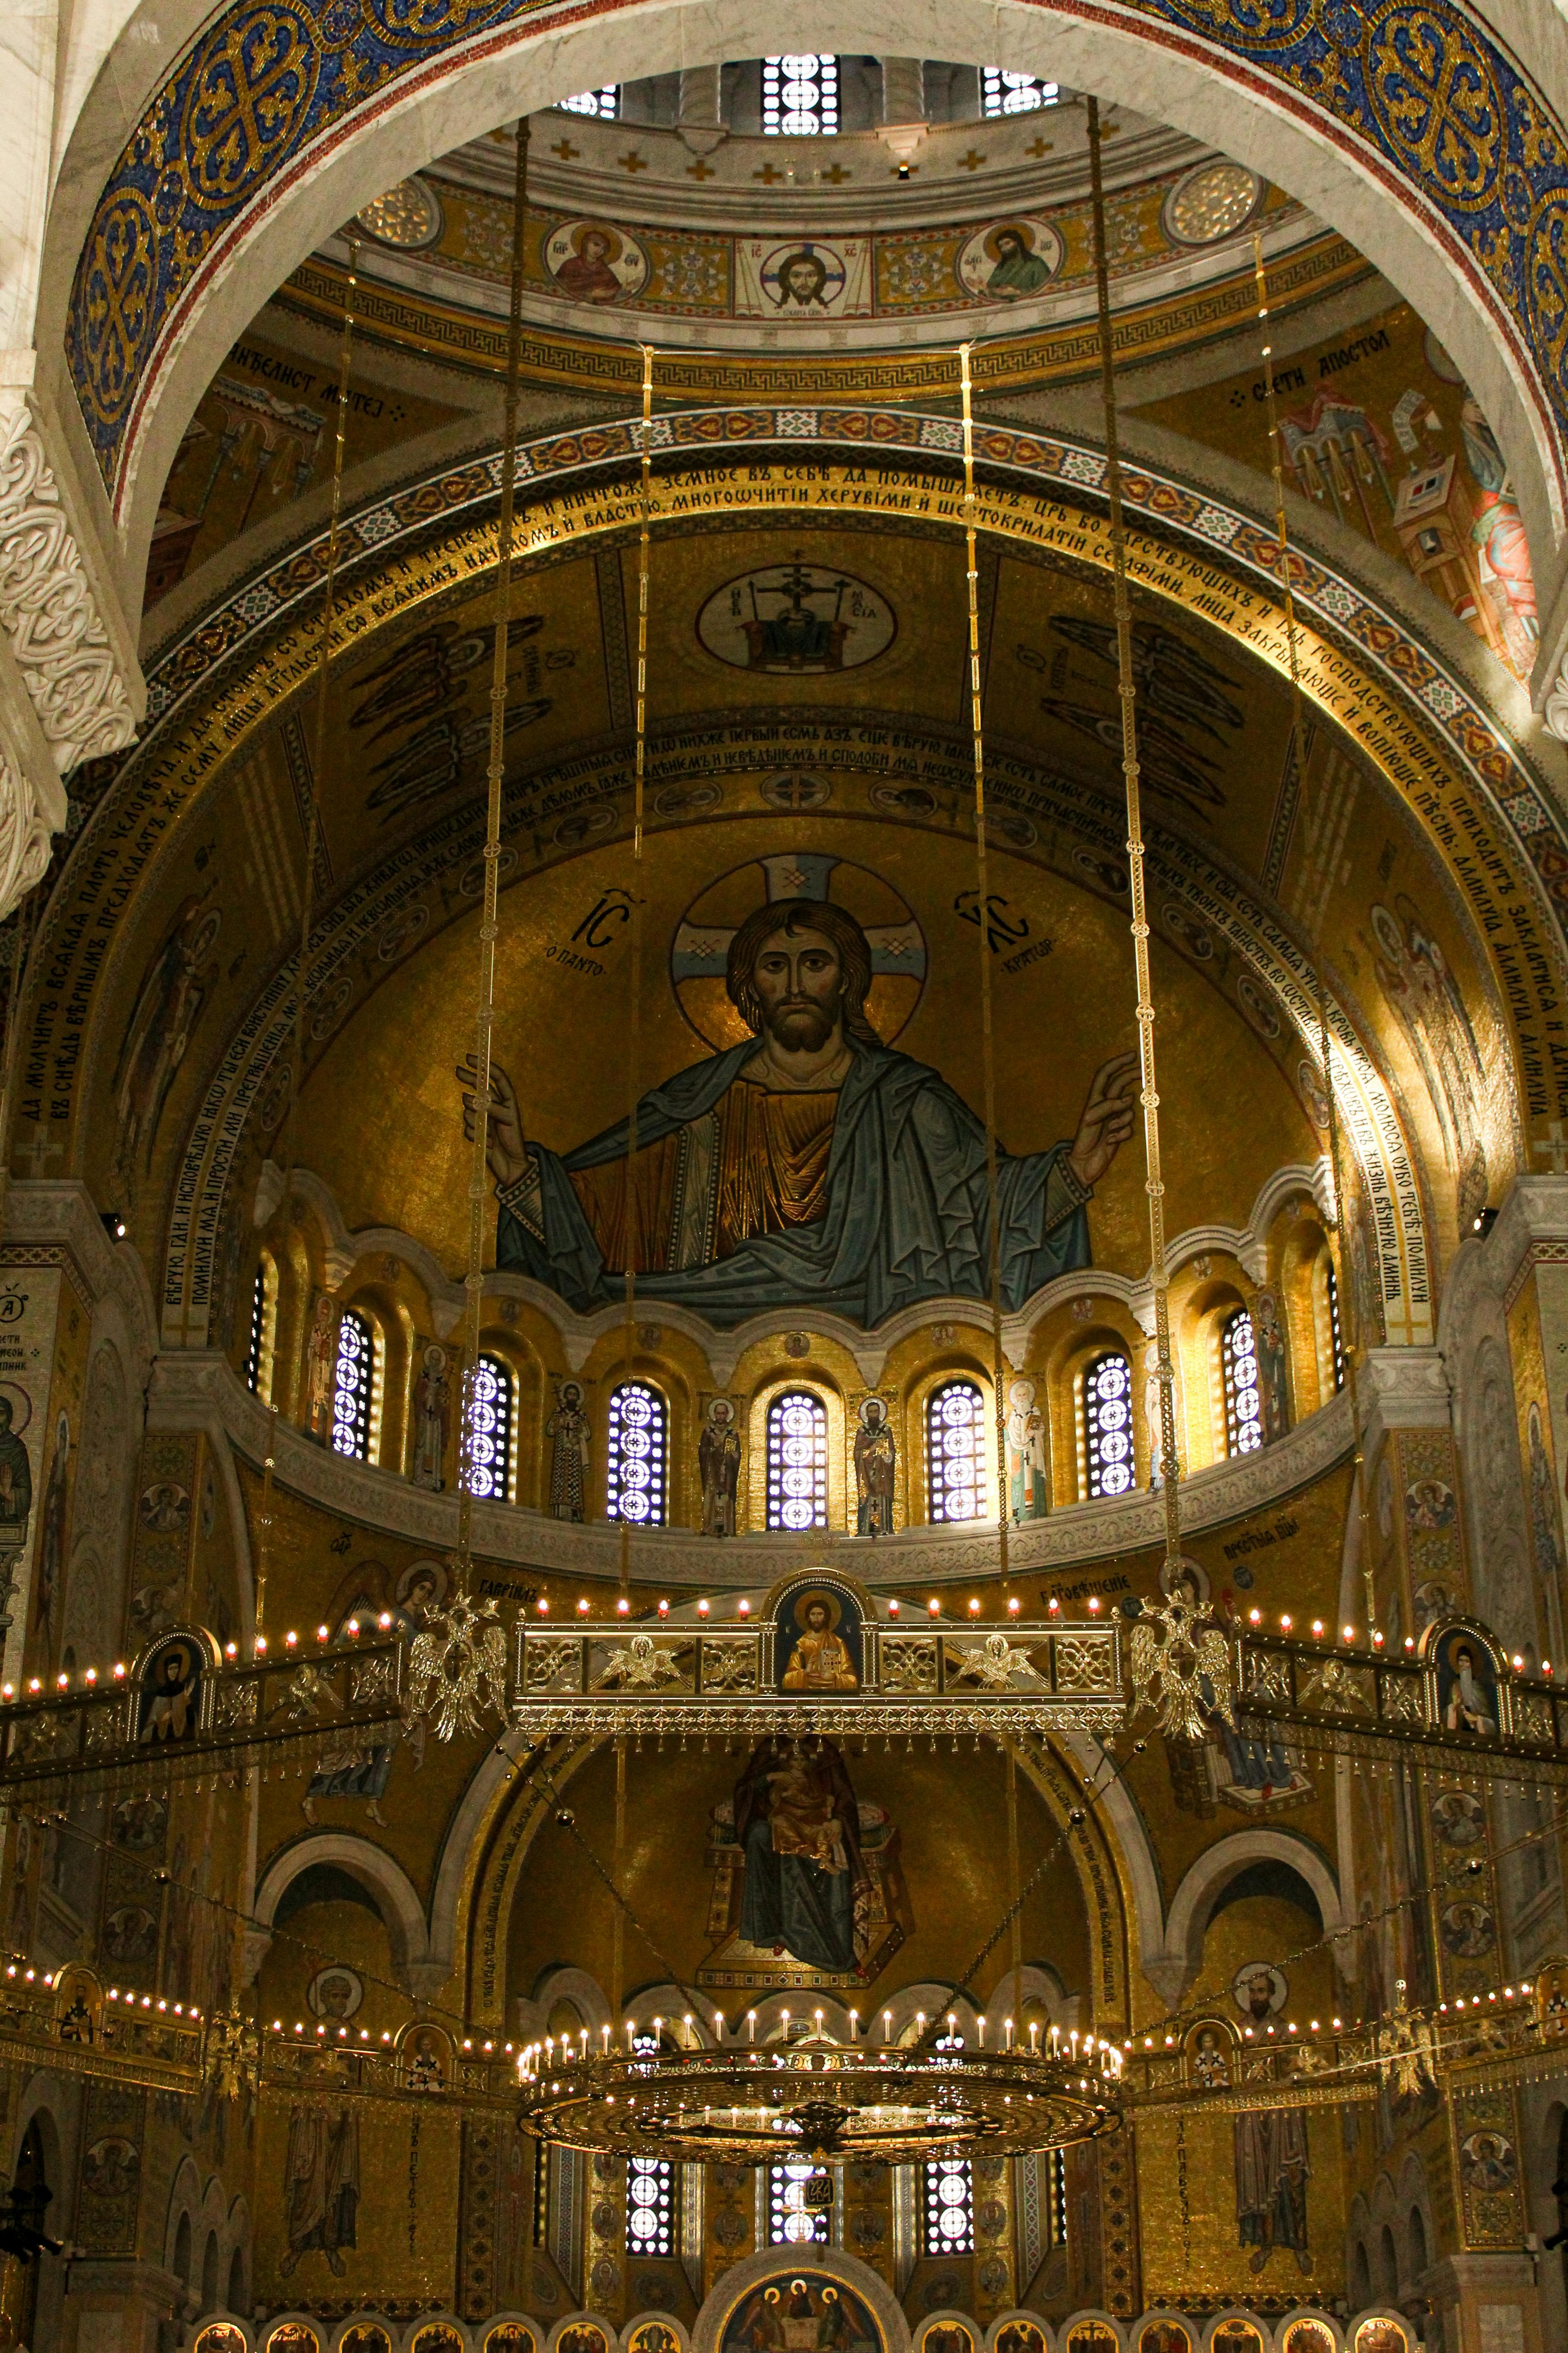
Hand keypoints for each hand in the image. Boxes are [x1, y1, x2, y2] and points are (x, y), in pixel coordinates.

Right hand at [457, 1055, 527, 1187]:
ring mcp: (484, 1119)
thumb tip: (473, 1099)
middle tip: (457, 1071)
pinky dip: (474, 1135)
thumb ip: (493, 1108)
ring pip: (470, 1110)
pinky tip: (487, 1144)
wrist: (512, 1166)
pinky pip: (468, 1128)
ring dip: (474, 1120)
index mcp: (507, 1101)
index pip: (497, 1078)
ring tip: (486, 1133)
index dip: (485, 1067)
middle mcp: (495, 1107)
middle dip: (469, 1080)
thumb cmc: (514, 1141)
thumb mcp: (508, 1121)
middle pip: (479, 1089)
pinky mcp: (477, 1132)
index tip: (471, 1059)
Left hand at [1068, 1049, 1138, 1189]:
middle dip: (1131, 1078)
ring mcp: (1114, 1118)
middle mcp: (1105, 1105)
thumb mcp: (1091, 1119)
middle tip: (1145, 1075)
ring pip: (1129, 1110)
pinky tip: (1110, 1141)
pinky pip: (1129, 1128)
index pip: (1106, 1075)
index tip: (1133, 1055)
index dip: (1117, 1063)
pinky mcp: (1120, 1132)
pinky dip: (1122, 1134)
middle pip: (1121, 1085)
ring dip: (1122, 1120)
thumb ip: (1108, 1106)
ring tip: (1110, 1131)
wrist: (1083, 1164)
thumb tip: (1130, 1098)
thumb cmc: (1083, 1140)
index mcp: (1094, 1099)